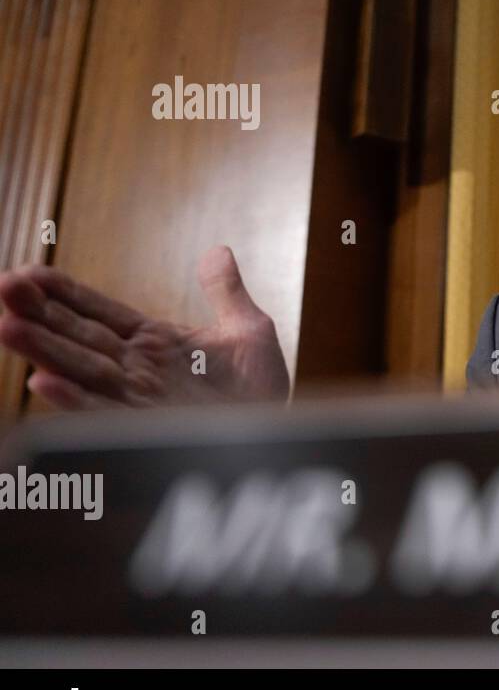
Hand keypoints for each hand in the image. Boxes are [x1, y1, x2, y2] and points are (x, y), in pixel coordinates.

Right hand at [0, 246, 289, 409]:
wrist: (279, 438)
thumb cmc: (258, 392)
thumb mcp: (248, 332)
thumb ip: (226, 292)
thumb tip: (217, 251)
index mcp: (155, 343)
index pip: (99, 313)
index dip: (65, 294)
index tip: (29, 272)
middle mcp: (137, 370)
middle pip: (80, 337)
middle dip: (41, 314)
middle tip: (4, 286)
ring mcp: (138, 399)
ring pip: (83, 371)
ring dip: (44, 351)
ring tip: (7, 327)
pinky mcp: (148, 428)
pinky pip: (105, 414)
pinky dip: (74, 401)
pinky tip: (43, 384)